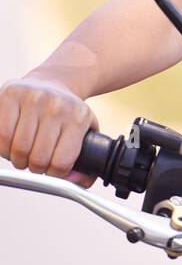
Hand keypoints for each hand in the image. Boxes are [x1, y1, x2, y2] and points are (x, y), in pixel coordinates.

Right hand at [0, 74, 99, 188]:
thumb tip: (76, 182)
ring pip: (17, 149)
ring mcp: (33, 98)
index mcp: (78, 117)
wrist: (53, 82)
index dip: (54, 173)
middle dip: (35, 168)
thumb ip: (89, 164)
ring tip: (23, 153)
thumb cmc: (68, 113)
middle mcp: (56, 105)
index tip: (52, 167)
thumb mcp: (86, 133)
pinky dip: (3, 147)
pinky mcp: (11, 94)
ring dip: (18, 159)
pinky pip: (1, 134)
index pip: (61, 163)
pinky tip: (11, 143)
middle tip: (35, 161)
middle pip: (37, 159)